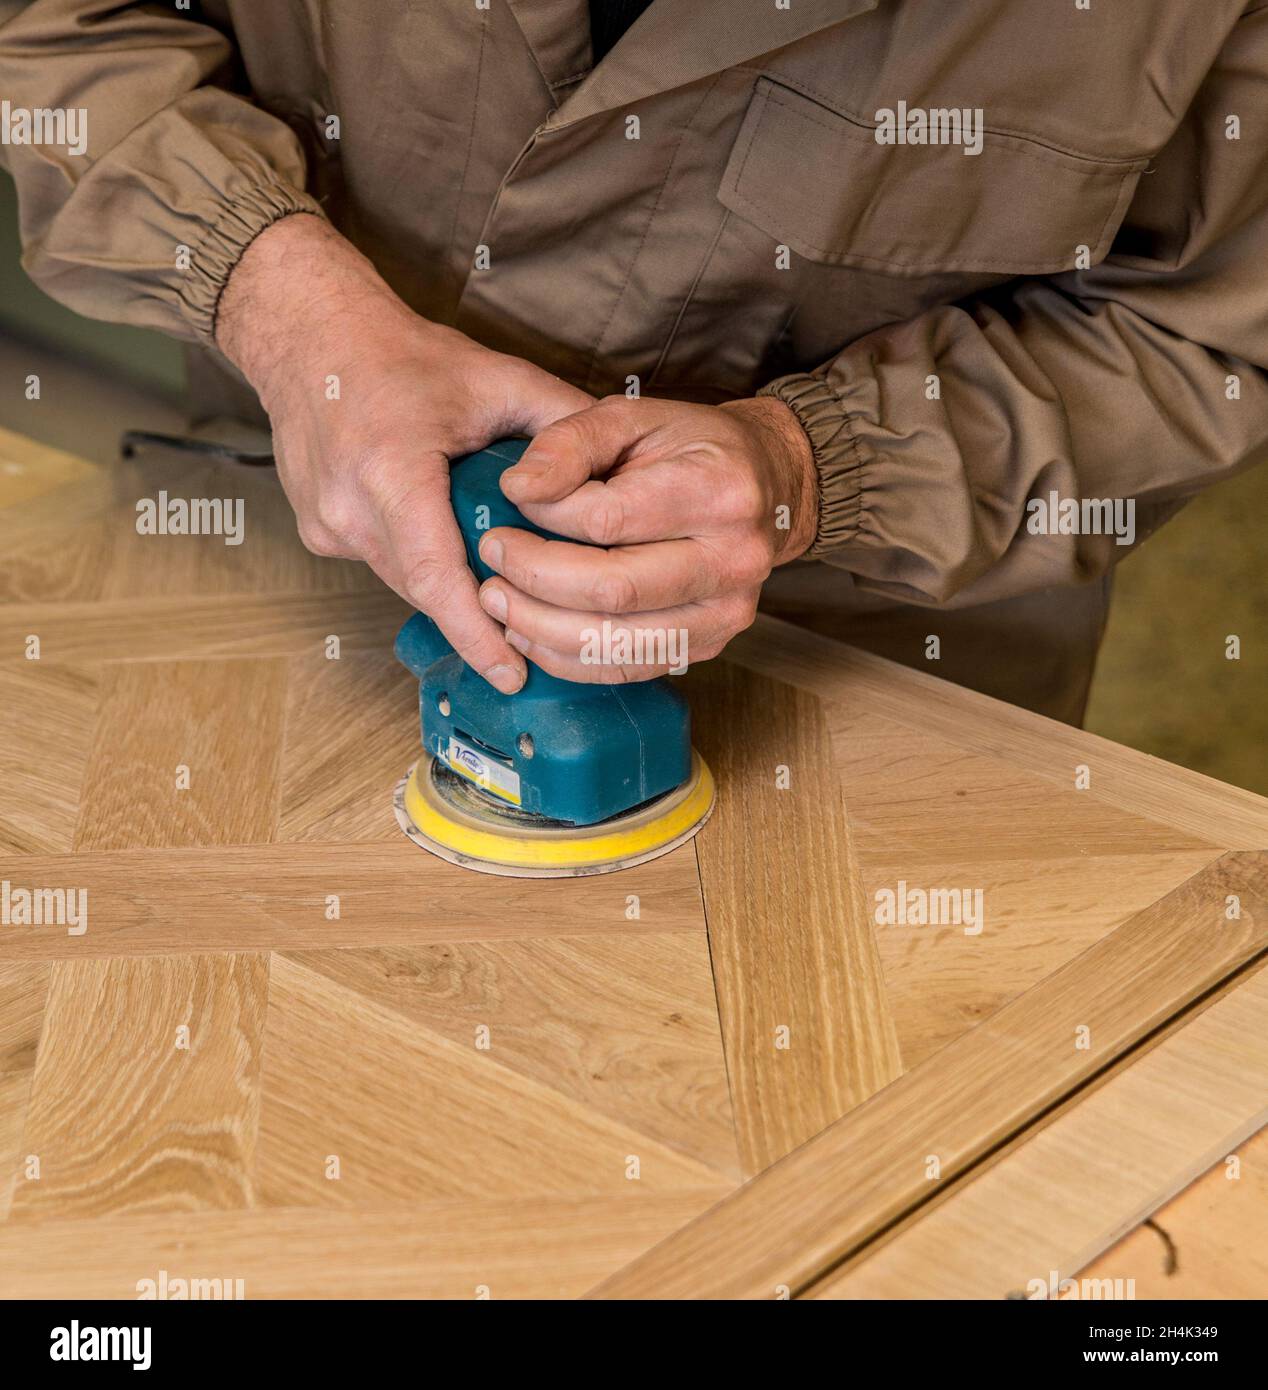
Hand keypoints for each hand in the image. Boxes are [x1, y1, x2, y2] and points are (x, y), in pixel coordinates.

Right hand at [215, 213, 592, 692]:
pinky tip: (449, 543)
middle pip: (423, 589)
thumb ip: (561, 423)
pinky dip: (421, 564)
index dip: (475, 633)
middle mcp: (346, 507)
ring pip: (403, 582)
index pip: (435, 575)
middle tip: (530, 638)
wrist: (310, 337)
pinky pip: (383, 565)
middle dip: (476, 616)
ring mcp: (325, 525)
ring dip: (450, 590)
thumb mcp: (495, 376)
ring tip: (500, 590)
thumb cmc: (403, 355)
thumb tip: (615, 472)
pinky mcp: (317, 533)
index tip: (512, 674)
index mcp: (389, 470)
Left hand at [475, 394, 817, 681]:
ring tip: (497, 602)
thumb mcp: (631, 416)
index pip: (607, 519)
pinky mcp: (709, 646)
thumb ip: (569, 442)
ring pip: (615, 642)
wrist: (764, 486)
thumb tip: (518, 488)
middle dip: (534, 580)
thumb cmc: (690, 447)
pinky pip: (625, 668)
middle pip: (612, 591)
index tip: (512, 501)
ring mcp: (726, 613)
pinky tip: (529, 632)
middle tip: (490, 560)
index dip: (545, 515)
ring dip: (540, 629)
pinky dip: (566, 658)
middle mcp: (733, 560)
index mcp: (717, 492)